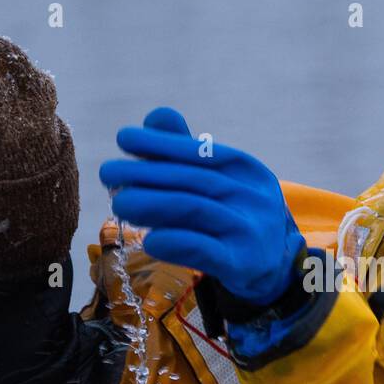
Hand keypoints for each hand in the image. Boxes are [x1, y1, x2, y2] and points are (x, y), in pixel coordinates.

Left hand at [99, 107, 305, 305]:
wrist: (275, 266)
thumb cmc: (237, 216)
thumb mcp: (222, 181)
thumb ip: (189, 152)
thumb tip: (155, 116)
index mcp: (246, 168)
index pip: (201, 151)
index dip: (161, 143)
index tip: (124, 138)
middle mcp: (252, 195)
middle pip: (194, 179)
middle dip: (147, 174)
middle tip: (108, 174)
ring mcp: (250, 229)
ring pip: (196, 210)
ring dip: (153, 205)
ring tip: (119, 204)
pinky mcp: (242, 263)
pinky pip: (205, 250)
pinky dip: (175, 243)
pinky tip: (149, 240)